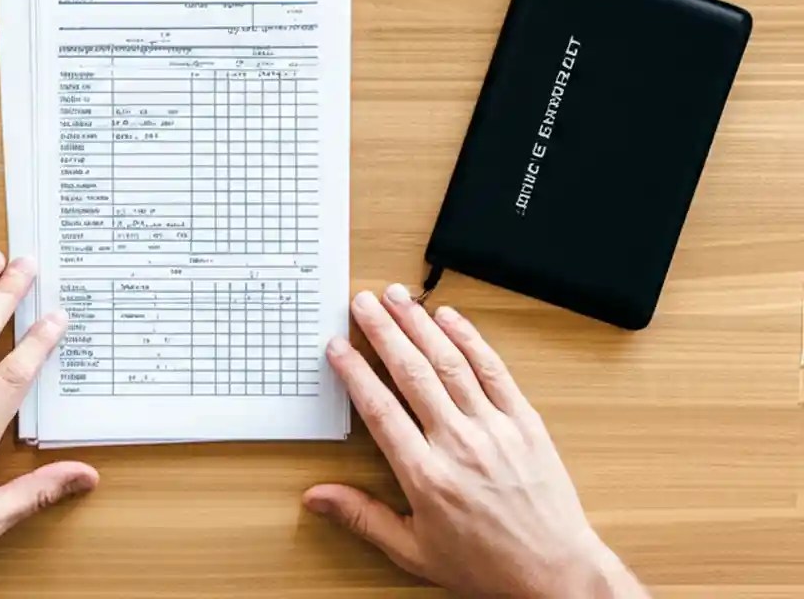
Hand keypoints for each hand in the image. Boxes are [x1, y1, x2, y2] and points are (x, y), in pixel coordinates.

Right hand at [304, 285, 646, 598]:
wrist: (554, 572)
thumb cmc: (486, 565)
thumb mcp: (413, 551)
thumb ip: (361, 517)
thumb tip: (316, 498)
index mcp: (427, 477)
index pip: (380, 411)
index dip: (355, 373)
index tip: (337, 348)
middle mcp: (460, 446)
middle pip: (412, 374)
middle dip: (383, 332)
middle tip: (362, 303)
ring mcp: (496, 430)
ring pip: (451, 364)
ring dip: (420, 325)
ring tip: (397, 298)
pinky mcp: (525, 422)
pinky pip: (494, 371)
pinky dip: (470, 340)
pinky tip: (449, 319)